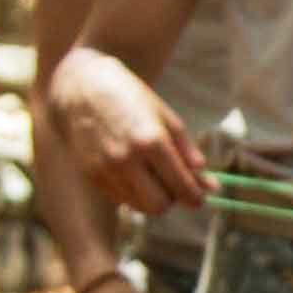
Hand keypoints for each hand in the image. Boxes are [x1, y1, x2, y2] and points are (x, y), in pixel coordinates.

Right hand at [51, 42, 210, 217]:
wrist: (80, 86)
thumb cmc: (129, 97)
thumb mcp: (165, 117)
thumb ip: (188, 152)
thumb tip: (212, 185)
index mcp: (151, 140)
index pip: (181, 188)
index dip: (196, 197)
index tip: (199, 196)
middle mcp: (127, 159)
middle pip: (160, 206)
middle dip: (172, 199)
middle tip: (174, 183)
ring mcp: (106, 169)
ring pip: (140, 206)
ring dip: (152, 197)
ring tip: (152, 173)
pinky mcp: (91, 175)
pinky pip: (121, 198)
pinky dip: (132, 192)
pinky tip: (132, 171)